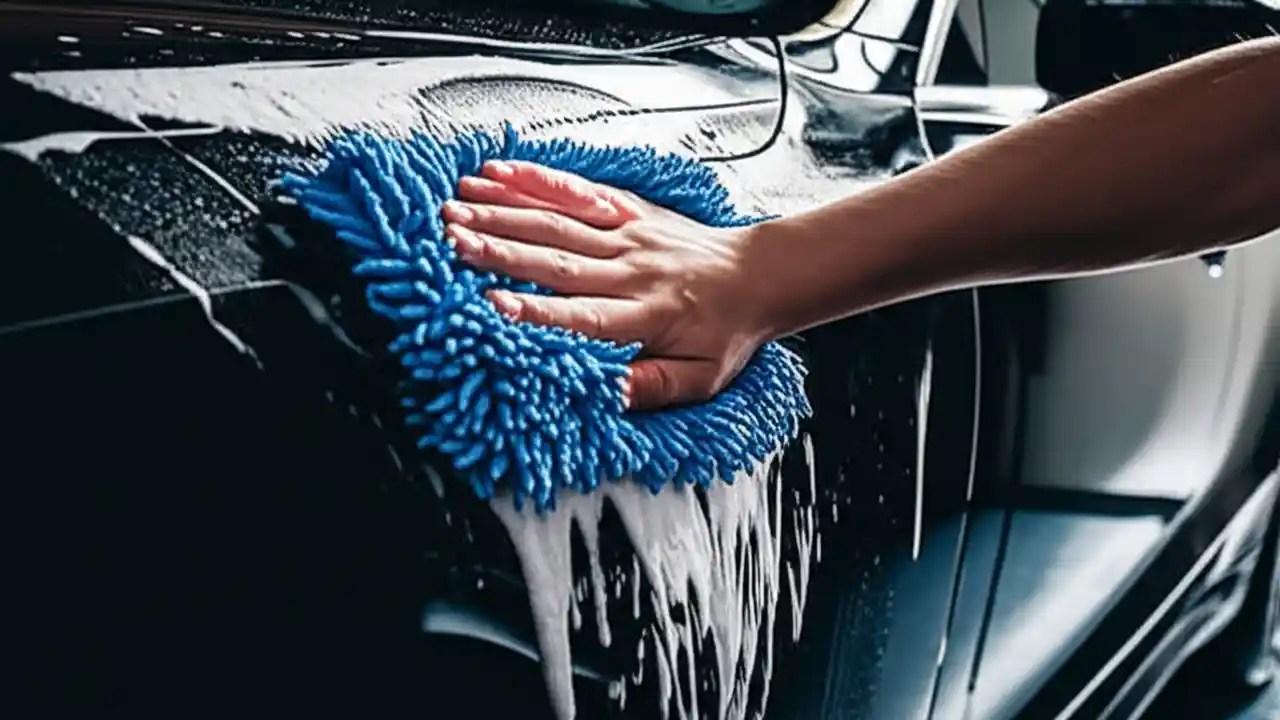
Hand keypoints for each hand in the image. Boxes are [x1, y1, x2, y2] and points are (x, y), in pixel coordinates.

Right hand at [440, 160, 769, 410]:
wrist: (759, 275)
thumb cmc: (725, 332)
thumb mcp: (701, 377)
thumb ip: (654, 386)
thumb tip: (609, 394)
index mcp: (646, 315)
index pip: (583, 314)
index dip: (537, 310)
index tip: (493, 304)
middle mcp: (631, 270)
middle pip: (557, 260)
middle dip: (500, 251)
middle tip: (453, 244)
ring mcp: (626, 234)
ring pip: (558, 222)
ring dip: (504, 213)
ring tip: (456, 209)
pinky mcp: (625, 210)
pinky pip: (577, 192)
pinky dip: (535, 180)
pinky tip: (496, 173)